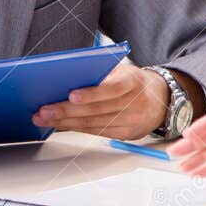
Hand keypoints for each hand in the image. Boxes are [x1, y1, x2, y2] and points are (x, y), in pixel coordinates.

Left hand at [32, 59, 169, 139]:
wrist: (162, 99)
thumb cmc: (134, 81)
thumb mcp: (123, 71)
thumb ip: (102, 74)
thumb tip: (67, 79)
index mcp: (133, 82)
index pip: (111, 89)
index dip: (91, 93)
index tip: (71, 95)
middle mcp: (134, 103)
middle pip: (96, 110)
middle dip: (67, 111)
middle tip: (44, 111)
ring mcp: (131, 122)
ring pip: (93, 124)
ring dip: (65, 122)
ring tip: (44, 119)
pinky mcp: (126, 134)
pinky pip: (97, 133)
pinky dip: (76, 129)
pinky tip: (60, 125)